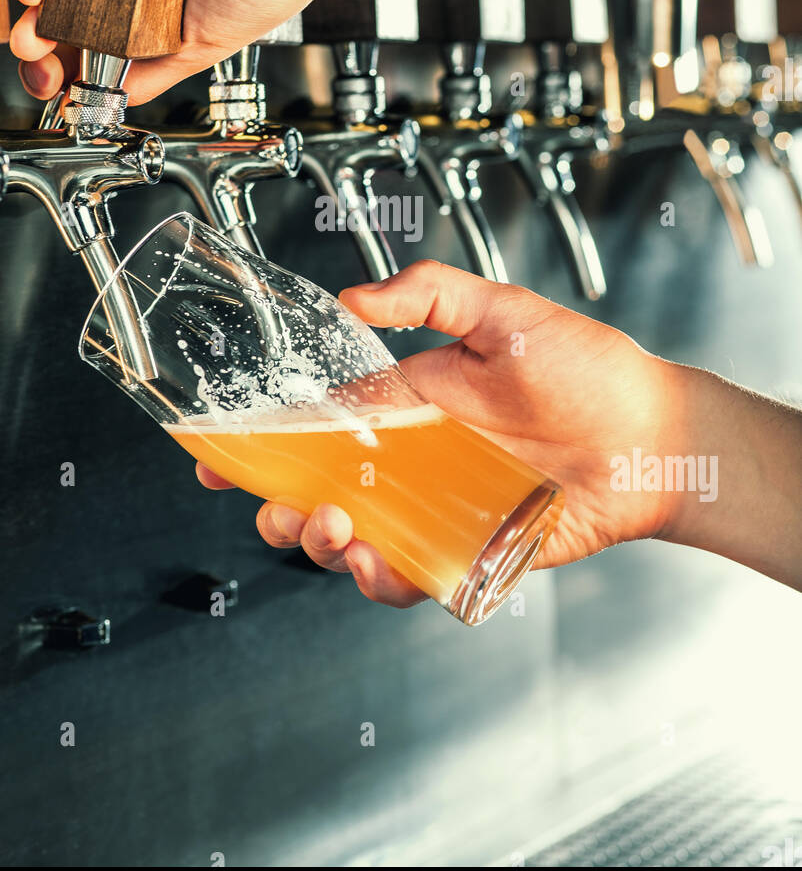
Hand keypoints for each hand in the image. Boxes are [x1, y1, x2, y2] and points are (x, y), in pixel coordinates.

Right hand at [198, 260, 680, 607]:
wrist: (653, 436)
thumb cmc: (588, 369)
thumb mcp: (506, 312)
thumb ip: (432, 293)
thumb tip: (353, 296)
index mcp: (409, 402)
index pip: (321, 424)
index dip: (265, 442)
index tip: (217, 457)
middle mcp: (414, 460)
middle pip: (321, 491)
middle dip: (281, 506)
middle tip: (277, 508)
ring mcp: (437, 508)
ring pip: (354, 539)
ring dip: (322, 543)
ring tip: (329, 528)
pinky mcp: (469, 550)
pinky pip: (410, 575)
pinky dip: (382, 578)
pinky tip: (375, 563)